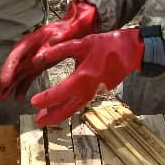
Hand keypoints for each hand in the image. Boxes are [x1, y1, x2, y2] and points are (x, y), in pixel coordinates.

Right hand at [0, 0, 99, 101]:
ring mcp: (33, 56)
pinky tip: (19, 97)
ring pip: (19, 72)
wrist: (77, 26)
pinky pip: (28, 76)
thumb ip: (54, 42)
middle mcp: (29, 49)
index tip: (4, 80)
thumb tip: (41, 55)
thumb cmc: (70, 28)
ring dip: (11, 84)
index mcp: (33, 40)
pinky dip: (23, 86)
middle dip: (3, 77)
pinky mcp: (39, 63)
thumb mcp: (65, 33)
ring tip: (2, 98)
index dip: (9, 67)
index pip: (17, 55)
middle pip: (14, 64)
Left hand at [30, 27, 144, 126]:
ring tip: (46, 118)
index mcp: (83, 77)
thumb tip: (42, 55)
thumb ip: (61, 49)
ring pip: (74, 108)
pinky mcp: (99, 92)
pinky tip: (62, 107)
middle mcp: (88, 89)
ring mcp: (95, 92)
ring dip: (60, 115)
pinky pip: (81, 104)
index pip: (60, 93)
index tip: (33, 102)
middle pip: (67, 109)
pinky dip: (70, 108)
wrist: (131, 52)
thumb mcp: (82, 43)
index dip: (46, 99)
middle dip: (52, 116)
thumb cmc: (107, 45)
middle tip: (38, 121)